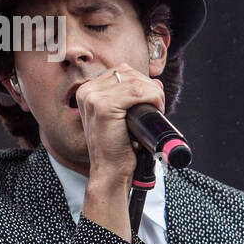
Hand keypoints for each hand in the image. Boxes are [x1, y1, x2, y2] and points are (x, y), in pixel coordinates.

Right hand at [76, 62, 165, 183]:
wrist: (110, 172)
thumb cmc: (117, 148)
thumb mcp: (122, 117)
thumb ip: (133, 97)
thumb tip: (156, 82)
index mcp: (87, 92)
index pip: (121, 72)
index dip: (141, 82)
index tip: (151, 100)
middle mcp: (86, 91)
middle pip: (128, 73)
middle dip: (148, 87)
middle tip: (156, 107)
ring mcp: (93, 98)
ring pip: (135, 81)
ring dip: (153, 93)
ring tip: (156, 110)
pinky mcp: (103, 106)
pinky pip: (136, 91)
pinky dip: (152, 98)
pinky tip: (155, 110)